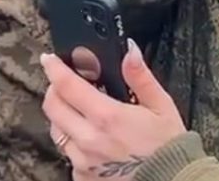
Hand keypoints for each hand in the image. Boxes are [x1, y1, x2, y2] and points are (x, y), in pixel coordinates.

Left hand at [41, 40, 186, 180]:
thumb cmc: (168, 148)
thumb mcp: (161, 107)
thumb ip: (140, 77)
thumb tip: (129, 50)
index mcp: (107, 117)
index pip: (67, 85)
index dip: (54, 68)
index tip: (50, 59)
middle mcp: (89, 140)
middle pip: (52, 107)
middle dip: (54, 89)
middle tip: (63, 83)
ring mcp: (83, 162)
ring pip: (57, 131)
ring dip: (62, 117)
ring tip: (79, 112)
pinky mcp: (83, 177)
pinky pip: (68, 155)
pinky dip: (74, 143)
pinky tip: (91, 140)